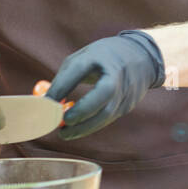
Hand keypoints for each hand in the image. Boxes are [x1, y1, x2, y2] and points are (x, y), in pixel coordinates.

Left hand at [46, 30, 165, 140]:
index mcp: (101, 55)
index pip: (79, 69)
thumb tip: (46, 102)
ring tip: (64, 133)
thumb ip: (66, 77)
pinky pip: (109, 118)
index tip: (46, 103)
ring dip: (84, 127)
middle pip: (103, 93)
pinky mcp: (129, 104)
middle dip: (82, 110)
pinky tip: (78, 129)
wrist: (141, 56)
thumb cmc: (103, 58)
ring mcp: (127, 89)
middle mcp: (117, 72)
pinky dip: (92, 125)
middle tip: (63, 121)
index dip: (61, 86)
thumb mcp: (85, 57)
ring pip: (107, 113)